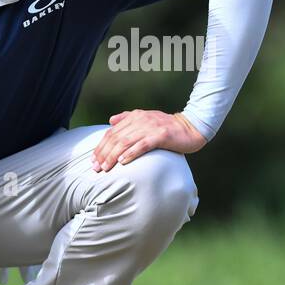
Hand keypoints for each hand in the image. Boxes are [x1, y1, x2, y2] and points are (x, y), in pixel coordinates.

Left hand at [90, 110, 207, 171]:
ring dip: (113, 156)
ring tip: (105, 168)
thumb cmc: (168, 127)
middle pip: (116, 138)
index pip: (112, 132)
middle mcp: (140, 120)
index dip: (101, 146)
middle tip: (95, 168)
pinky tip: (122, 162)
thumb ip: (128, 118)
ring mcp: (151, 127)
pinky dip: (131, 153)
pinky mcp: (161, 136)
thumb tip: (111, 120)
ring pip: (126, 142)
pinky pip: (142, 145)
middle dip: (103, 153)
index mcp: (135, 116)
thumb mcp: (146, 119)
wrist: (191, 127)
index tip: (93, 160)